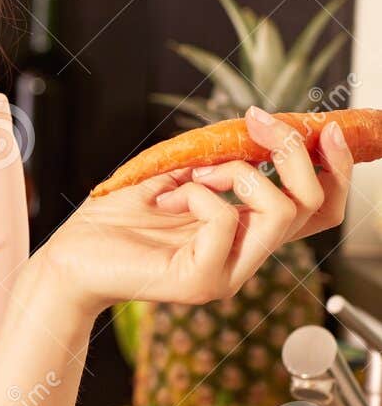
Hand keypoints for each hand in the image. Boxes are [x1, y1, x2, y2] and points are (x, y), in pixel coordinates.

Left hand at [44, 106, 352, 318]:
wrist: (68, 260)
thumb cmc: (115, 222)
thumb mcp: (176, 176)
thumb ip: (220, 161)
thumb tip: (261, 128)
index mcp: (246, 235)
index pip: (319, 210)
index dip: (337, 169)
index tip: (326, 128)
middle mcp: (245, 258)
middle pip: (313, 204)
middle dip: (291, 151)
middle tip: (253, 124)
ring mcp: (226, 273)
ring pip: (280, 212)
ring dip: (239, 173)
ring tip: (194, 174)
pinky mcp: (200, 281)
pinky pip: (224, 221)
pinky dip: (197, 193)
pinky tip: (166, 199)